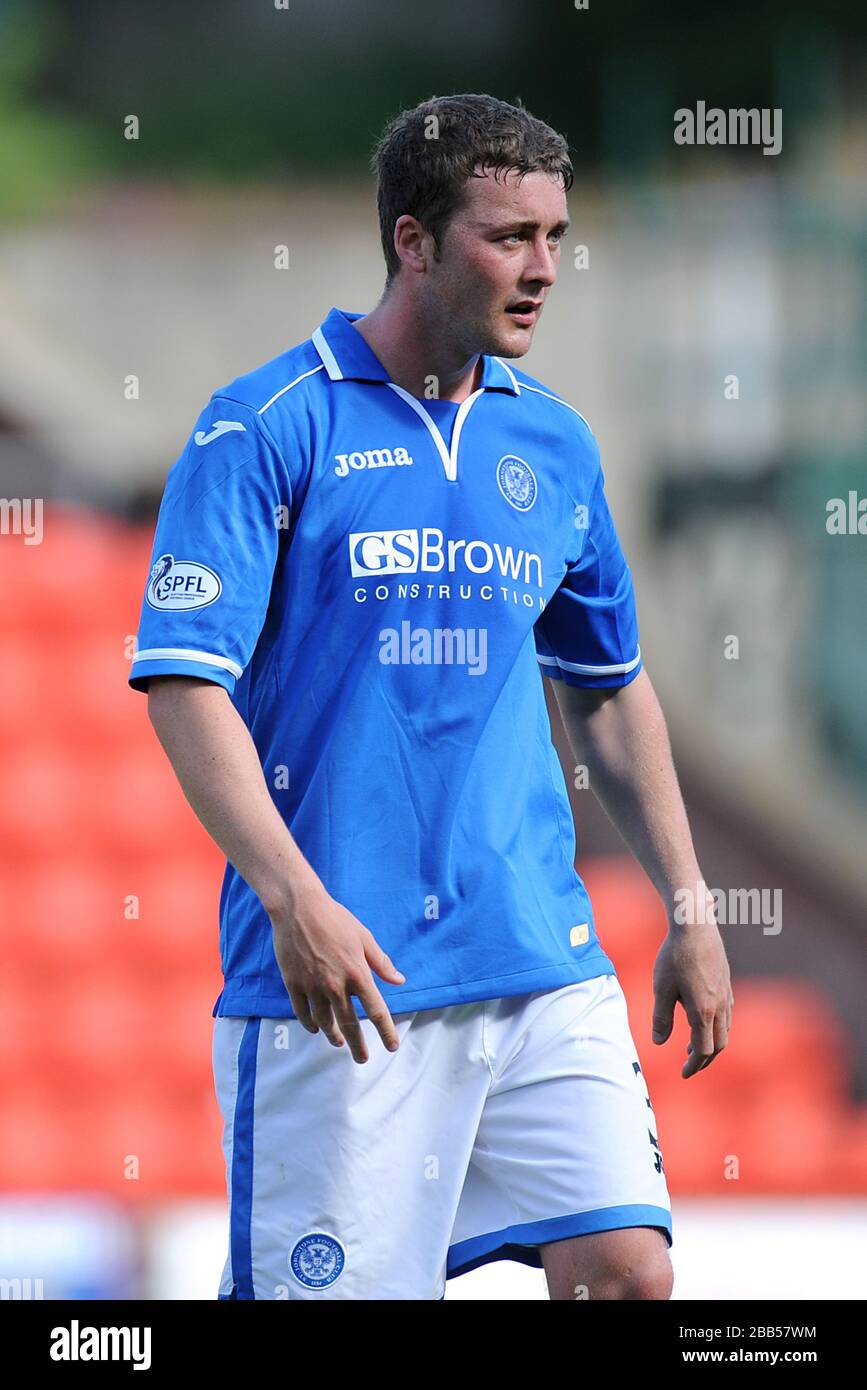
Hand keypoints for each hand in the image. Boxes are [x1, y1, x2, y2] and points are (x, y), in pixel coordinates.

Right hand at [270, 888, 405, 1062]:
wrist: (298, 908)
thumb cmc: (335, 919)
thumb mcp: (364, 938)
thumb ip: (381, 963)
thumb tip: (399, 981)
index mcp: (358, 973)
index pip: (376, 1011)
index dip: (386, 1032)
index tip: (392, 1047)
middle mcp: (336, 985)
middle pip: (350, 1024)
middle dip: (358, 1045)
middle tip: (363, 1059)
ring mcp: (312, 986)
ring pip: (324, 1021)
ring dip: (333, 1036)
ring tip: (339, 1043)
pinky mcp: (293, 983)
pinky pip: (302, 1012)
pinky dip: (310, 1024)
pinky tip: (315, 1028)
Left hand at [651, 908, 732, 1078]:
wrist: (695, 925)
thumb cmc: (674, 955)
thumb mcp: (661, 988)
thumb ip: (661, 1018)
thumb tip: (658, 1042)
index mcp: (704, 1011)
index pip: (703, 1050)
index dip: (693, 1066)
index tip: (683, 1074)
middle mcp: (720, 1006)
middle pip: (718, 1045)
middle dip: (704, 1060)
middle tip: (688, 1066)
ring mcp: (727, 995)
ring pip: (724, 1030)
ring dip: (710, 1044)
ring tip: (690, 1047)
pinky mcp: (727, 984)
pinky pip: (727, 1015)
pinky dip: (716, 1027)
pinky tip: (701, 1021)